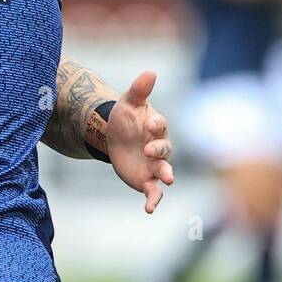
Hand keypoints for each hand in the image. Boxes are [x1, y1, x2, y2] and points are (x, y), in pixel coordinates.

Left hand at [107, 70, 174, 213]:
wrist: (114, 137)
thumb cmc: (125, 117)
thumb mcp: (129, 102)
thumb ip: (140, 90)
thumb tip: (150, 71)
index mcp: (157, 127)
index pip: (160, 126)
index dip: (156, 126)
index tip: (150, 124)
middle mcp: (160, 147)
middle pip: (164, 150)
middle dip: (159, 150)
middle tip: (150, 150)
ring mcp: (154, 165)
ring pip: (164, 171)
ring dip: (166, 175)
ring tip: (167, 180)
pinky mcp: (146, 180)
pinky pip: (153, 192)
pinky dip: (154, 200)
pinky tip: (150, 210)